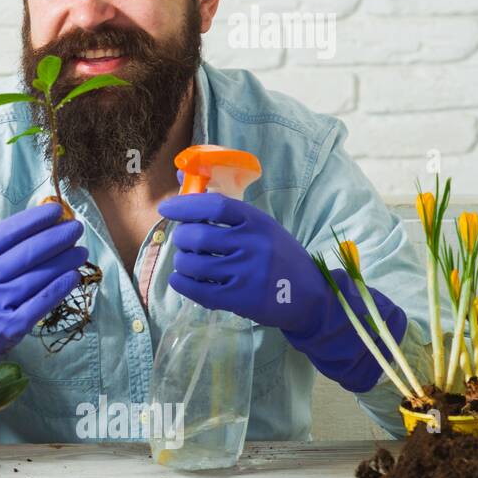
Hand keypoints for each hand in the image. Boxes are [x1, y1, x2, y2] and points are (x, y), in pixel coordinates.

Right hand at [0, 200, 87, 373]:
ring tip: (80, 252)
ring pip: (39, 276)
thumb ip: (1, 246)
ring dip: (65, 260)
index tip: (57, 210)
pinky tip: (73, 277)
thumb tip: (42, 225)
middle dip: (57, 237)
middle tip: (76, 228)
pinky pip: (41, 302)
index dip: (35, 219)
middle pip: (28, 253)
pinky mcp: (11, 326)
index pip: (9, 232)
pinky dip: (60, 288)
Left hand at [157, 191, 327, 333]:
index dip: (185, 205)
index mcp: (257, 222)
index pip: (214, 206)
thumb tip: (181, 177)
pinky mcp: (240, 299)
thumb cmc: (278, 257)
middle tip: (186, 242)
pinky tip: (183, 279)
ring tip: (190, 262)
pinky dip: (181, 283)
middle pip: (197, 236)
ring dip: (182, 262)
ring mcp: (246, 273)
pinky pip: (196, 290)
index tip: (166, 208)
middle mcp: (253, 245)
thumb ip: (225, 210)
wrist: (310, 297)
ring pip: (192, 264)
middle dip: (182, 238)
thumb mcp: (261, 228)